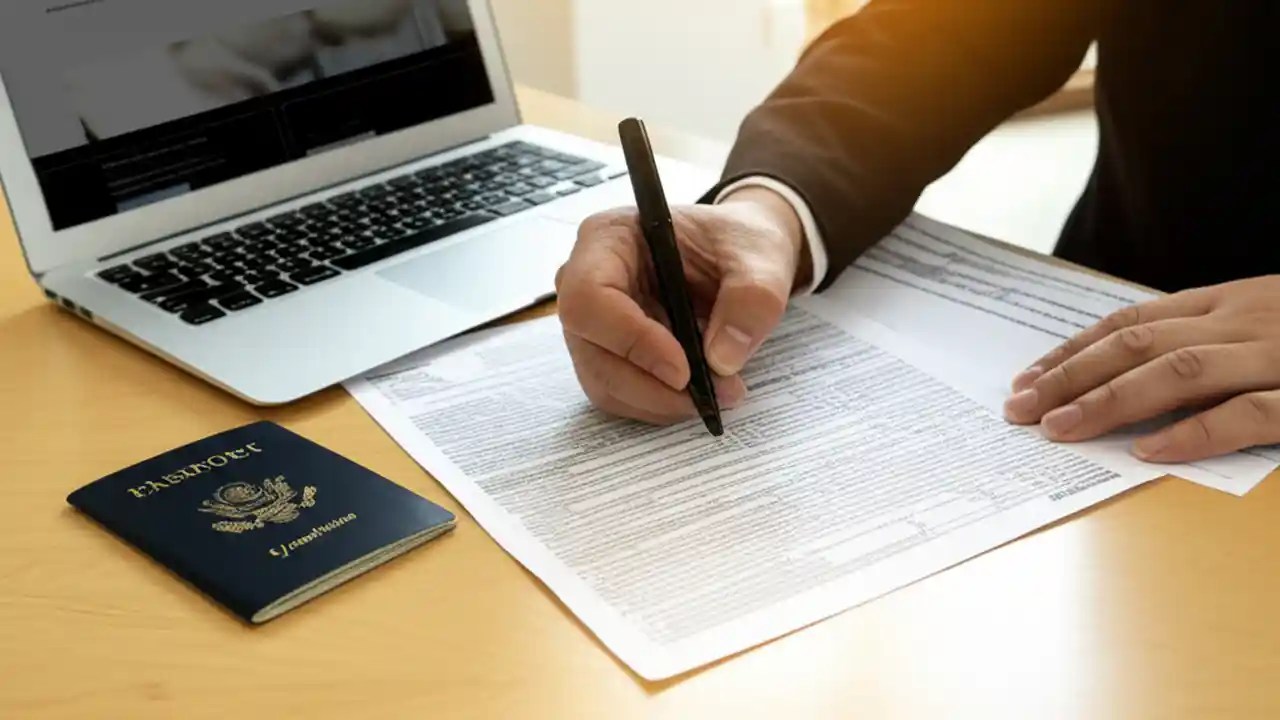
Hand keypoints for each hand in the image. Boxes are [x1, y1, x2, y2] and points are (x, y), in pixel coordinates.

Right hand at [556, 187, 809, 423]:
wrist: (737, 258)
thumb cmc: (736, 244)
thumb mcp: (761, 257)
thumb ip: (751, 299)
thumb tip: (721, 360)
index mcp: (609, 237)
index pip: (589, 296)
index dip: (630, 339)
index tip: (683, 370)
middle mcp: (584, 280)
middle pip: (592, 349)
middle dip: (653, 385)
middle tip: (716, 394)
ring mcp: (592, 322)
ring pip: (604, 382)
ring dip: (660, 401)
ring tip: (719, 393)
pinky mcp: (606, 354)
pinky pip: (619, 395)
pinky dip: (659, 404)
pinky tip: (698, 393)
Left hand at [1003, 276, 1279, 462]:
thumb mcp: (1265, 319)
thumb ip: (1207, 339)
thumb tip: (1130, 372)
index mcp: (1228, 303)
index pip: (1133, 323)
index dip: (1074, 352)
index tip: (1026, 380)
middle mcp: (1243, 323)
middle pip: (1141, 344)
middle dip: (1072, 376)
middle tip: (1021, 409)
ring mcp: (1276, 357)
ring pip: (1181, 371)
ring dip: (1112, 400)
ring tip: (1061, 428)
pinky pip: (1248, 414)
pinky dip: (1195, 432)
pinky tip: (1147, 451)